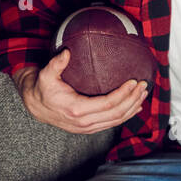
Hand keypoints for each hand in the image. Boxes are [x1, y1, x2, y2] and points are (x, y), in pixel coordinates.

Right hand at [15, 49, 147, 133]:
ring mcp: (88, 127)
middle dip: (133, 99)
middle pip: (117, 113)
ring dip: (133, 106)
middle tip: (144, 85)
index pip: (108, 103)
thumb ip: (56, 64)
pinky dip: (127, 115)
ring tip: (143, 93)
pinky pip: (113, 123)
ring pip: (118, 120)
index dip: (123, 93)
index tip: (134, 81)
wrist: (36, 106)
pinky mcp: (91, 128)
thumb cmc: (43, 88)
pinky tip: (136, 106)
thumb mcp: (46, 75)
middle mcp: (84, 122)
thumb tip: (67, 51)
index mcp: (76, 109)